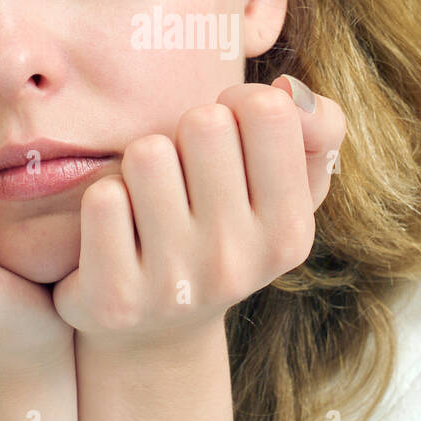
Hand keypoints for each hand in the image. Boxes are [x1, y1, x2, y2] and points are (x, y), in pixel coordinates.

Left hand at [51, 77, 345, 351]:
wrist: (157, 331)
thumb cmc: (226, 230)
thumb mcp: (288, 188)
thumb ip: (316, 128)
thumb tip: (290, 89)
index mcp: (289, 232)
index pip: (267, 110)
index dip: (239, 103)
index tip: (229, 134)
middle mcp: (237, 262)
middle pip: (204, 123)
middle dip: (186, 134)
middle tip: (184, 175)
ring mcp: (174, 284)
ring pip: (149, 153)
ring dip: (141, 163)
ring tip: (150, 200)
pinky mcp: (115, 298)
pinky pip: (104, 199)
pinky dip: (104, 198)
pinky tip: (118, 229)